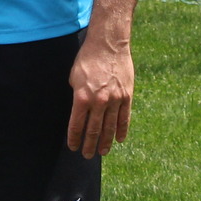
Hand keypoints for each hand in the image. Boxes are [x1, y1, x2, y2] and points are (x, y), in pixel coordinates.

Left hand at [67, 37, 132, 157]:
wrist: (108, 45)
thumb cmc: (87, 58)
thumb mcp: (74, 77)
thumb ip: (76, 95)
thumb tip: (79, 109)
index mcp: (81, 98)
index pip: (76, 125)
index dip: (74, 138)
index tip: (73, 147)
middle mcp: (98, 102)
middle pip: (93, 130)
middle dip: (89, 145)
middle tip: (87, 155)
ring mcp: (114, 100)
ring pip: (109, 128)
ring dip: (105, 142)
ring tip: (102, 152)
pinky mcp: (127, 96)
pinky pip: (124, 118)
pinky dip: (121, 130)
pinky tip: (119, 140)